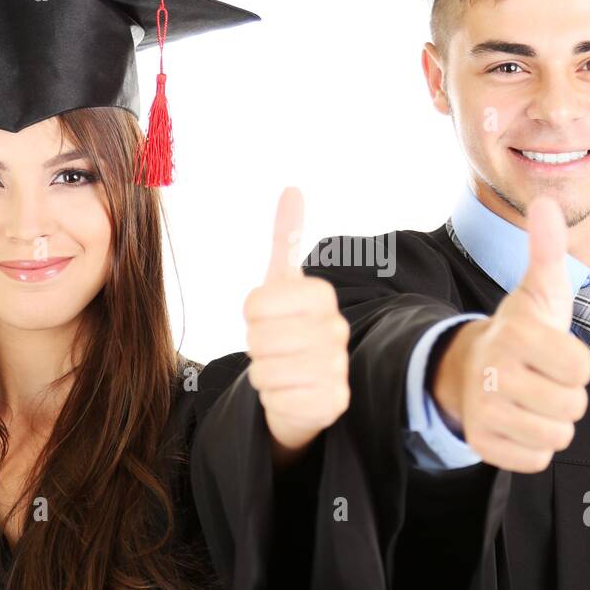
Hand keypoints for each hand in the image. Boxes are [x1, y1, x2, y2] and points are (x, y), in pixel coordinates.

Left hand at [243, 187, 350, 461]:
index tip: (268, 317)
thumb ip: (285, 237)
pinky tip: (290, 391)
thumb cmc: (287, 327)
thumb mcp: (281, 283)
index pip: (256, 304)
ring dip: (263, 374)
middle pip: (259, 340)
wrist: (303, 382)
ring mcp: (338, 366)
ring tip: (281, 368)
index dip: (252, 314)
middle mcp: (336, 328)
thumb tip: (292, 188)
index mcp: (321, 295)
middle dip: (255, 348)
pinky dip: (275, 399)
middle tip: (273, 347)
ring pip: (266, 371)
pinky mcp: (334, 402)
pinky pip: (279, 400)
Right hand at [431, 195, 589, 472]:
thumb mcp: (537, 292)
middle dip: (565, 394)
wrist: (467, 370)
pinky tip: (519, 421)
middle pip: (572, 406)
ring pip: (556, 436)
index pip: (582, 369)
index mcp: (516, 335)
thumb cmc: (519, 332)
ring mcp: (484, 410)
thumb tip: (546, 203)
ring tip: (532, 399)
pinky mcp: (481, 443)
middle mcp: (494, 373)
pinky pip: (536, 459)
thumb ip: (547, 251)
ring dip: (552, 421)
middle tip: (542, 378)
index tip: (554, 351)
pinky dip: (534, 446)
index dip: (576, 363)